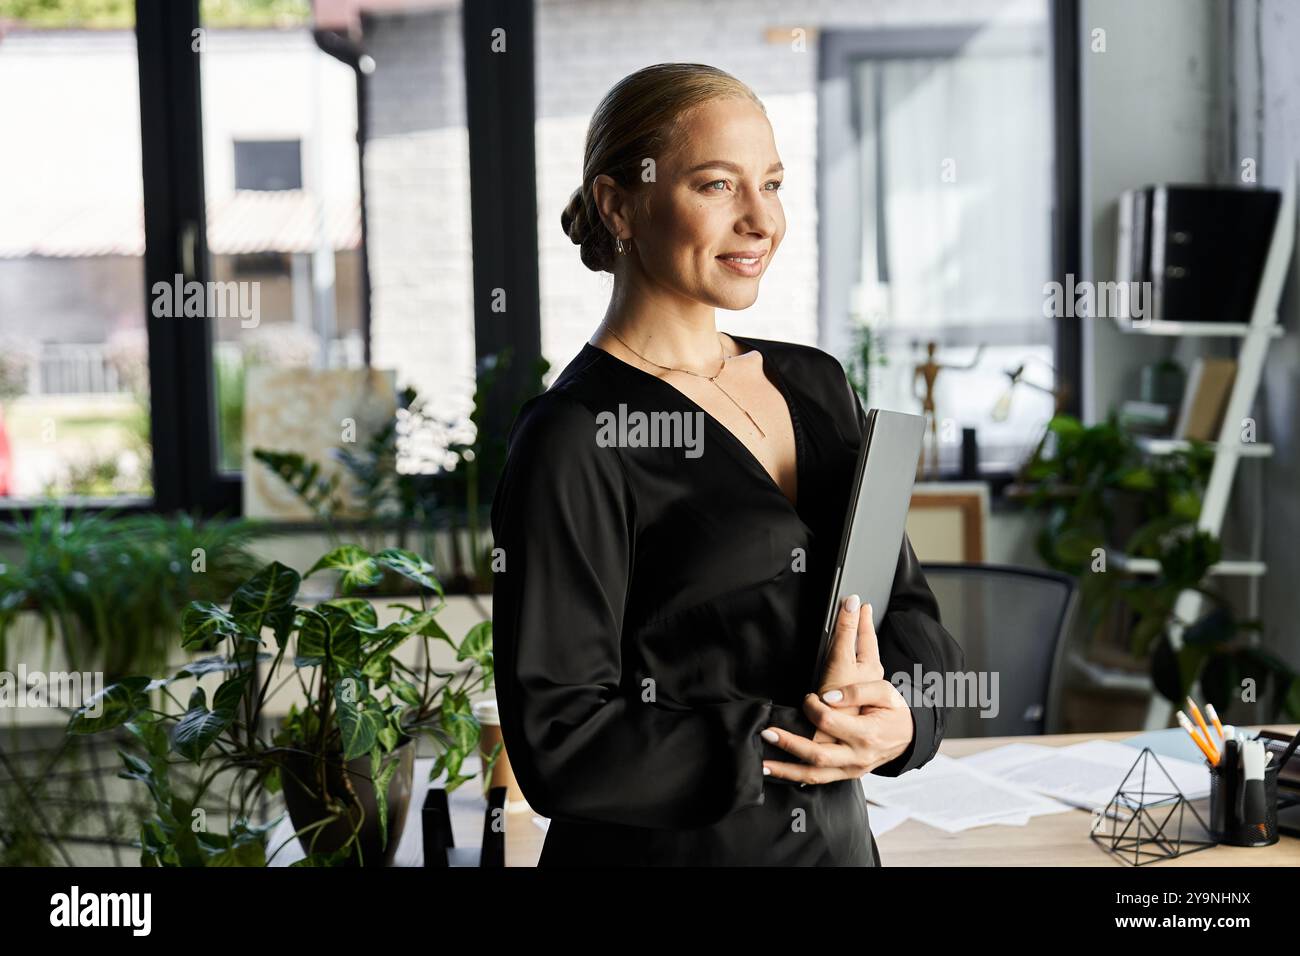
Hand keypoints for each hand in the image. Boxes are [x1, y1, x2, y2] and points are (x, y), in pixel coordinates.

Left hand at [761, 593, 914, 784]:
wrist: (910, 737)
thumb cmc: (895, 712)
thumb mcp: (885, 692)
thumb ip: (857, 691)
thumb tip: (828, 697)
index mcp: (867, 734)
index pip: (829, 722)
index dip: (812, 707)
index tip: (808, 697)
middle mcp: (857, 757)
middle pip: (816, 755)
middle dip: (788, 744)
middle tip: (766, 732)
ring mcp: (851, 770)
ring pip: (813, 775)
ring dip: (785, 770)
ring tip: (762, 763)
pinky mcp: (846, 775)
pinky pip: (818, 781)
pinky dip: (795, 778)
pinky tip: (777, 772)